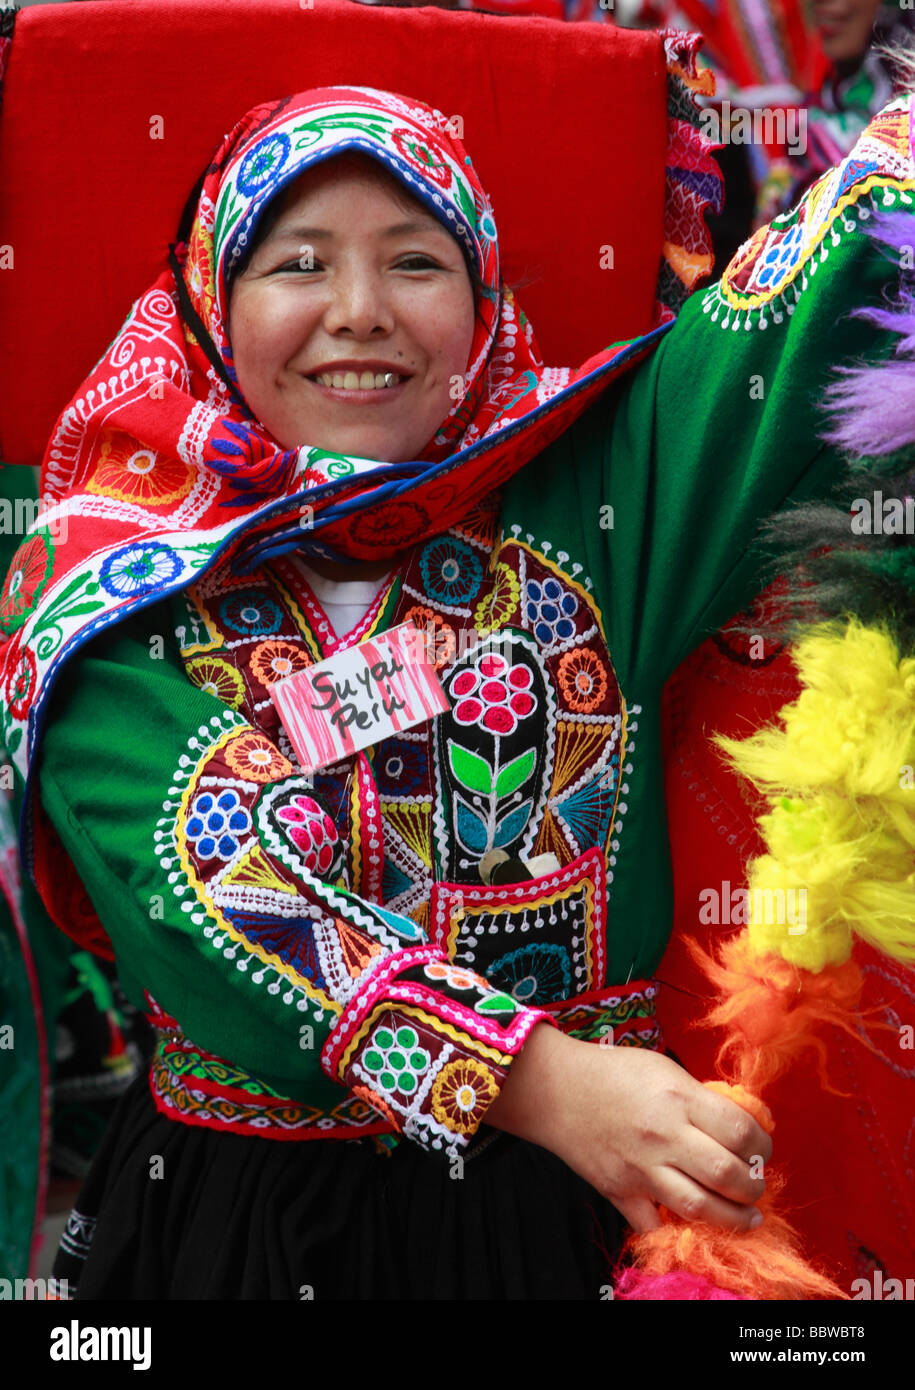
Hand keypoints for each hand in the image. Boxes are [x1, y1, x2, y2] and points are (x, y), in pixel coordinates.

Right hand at [484, 1022, 771, 1232]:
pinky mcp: (619, 1190)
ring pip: (699, 1207)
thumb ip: (701, 1098)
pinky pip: (653, 1224)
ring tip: (746, 1216)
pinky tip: (690, 1223)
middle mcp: (663, 1135)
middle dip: (753, 1186)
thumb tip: (741, 1126)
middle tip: (756, 1185)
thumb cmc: (615, 1072)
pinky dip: (674, 1230)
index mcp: (678, 1098)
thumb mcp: (665, 1069)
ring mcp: (640, 1167)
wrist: (556, 1088)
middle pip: (726, 1174)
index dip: (762, 1144)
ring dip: (732, 1217)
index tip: (762, 1149)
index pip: (739, 1130)